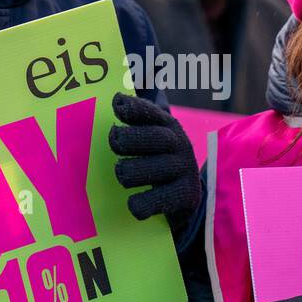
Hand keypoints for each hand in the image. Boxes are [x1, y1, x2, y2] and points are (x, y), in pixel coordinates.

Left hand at [108, 92, 199, 231]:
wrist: (185, 195)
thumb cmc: (156, 159)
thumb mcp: (149, 134)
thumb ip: (136, 115)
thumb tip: (117, 98)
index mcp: (167, 125)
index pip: (152, 112)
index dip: (135, 108)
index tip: (117, 106)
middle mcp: (179, 144)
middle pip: (154, 138)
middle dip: (128, 140)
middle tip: (115, 143)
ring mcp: (184, 170)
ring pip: (150, 170)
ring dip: (129, 173)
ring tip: (123, 174)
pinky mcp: (186, 195)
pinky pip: (155, 201)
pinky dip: (140, 204)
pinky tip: (133, 203)